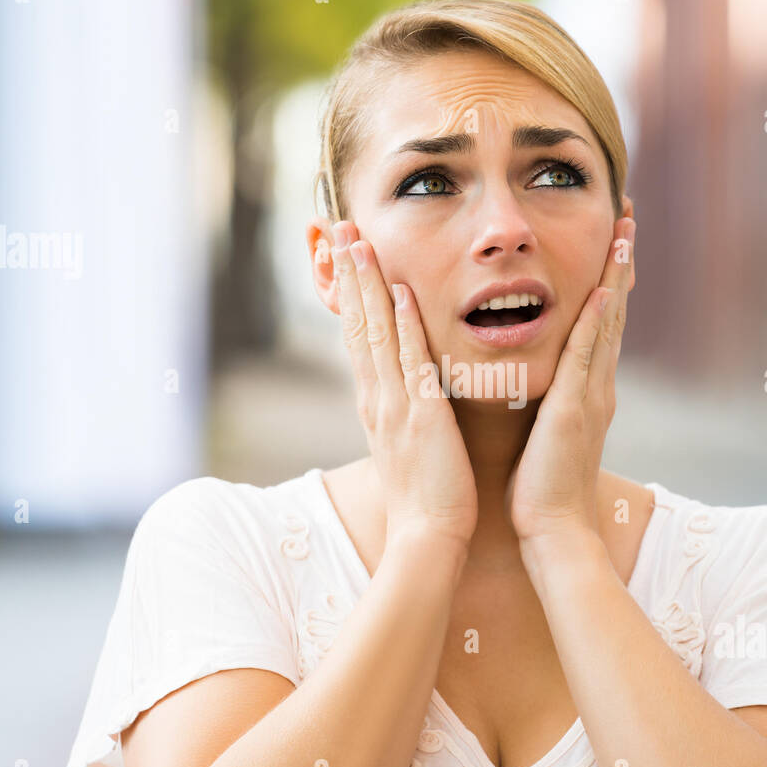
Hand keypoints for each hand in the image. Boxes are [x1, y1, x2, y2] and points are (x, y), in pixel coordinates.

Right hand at [331, 221, 477, 547]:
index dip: (351, 294)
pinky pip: (409, 363)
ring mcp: (394, 406)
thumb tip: (404, 393)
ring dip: (367, 285)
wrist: (427, 538)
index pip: (358, 337)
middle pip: (357, 324)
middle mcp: (377, 398)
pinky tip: (400, 292)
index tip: (345, 256)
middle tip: (339, 228)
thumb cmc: (425, 497)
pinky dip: (403, 326)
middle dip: (349, 274)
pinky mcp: (419, 418)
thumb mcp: (407, 444)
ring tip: (359, 242)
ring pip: (375, 334)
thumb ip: (404, 413)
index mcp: (376, 404)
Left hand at [507, 217, 635, 543]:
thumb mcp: (546, 431)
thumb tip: (539, 378)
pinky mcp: (575, 411)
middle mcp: (597, 386)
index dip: (608, 279)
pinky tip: (599, 292)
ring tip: (622, 234)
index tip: (611, 239)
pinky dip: (595, 324)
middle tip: (627, 217)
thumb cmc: (541, 487)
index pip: (601, 322)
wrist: (553, 530)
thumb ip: (549, 400)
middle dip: (620, 263)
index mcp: (587, 389)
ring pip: (607, 324)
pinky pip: (586, 358)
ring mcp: (592, 396)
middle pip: (613, 311)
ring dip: (615, 277)